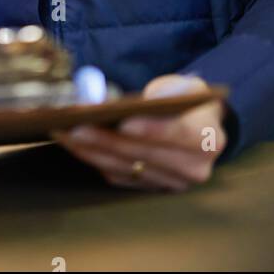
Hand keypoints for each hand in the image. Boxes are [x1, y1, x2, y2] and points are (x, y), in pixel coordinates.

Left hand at [52, 74, 227, 190]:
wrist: (198, 126)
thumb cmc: (187, 100)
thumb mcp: (187, 86)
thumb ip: (169, 90)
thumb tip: (143, 99)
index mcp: (209, 139)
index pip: (180, 135)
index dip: (151, 130)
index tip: (124, 122)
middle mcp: (194, 169)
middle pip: (145, 155)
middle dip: (107, 139)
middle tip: (76, 124)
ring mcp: (170, 183)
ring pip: (126, 167)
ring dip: (92, 150)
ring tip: (64, 132)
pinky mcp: (149, 188)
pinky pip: (117, 175)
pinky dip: (92, 158)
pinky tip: (72, 142)